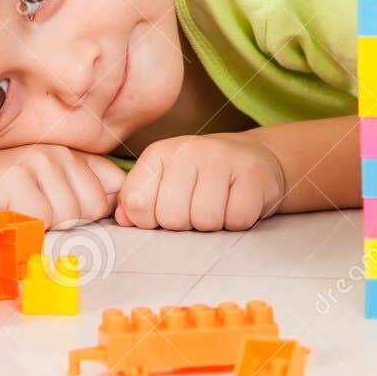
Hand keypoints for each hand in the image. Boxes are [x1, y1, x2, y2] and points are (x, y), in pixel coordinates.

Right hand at [0, 145, 124, 228]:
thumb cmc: (4, 205)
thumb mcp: (49, 199)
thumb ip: (85, 196)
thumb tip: (118, 206)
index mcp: (69, 156)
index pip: (115, 183)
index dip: (100, 211)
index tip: (72, 219)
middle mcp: (57, 151)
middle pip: (95, 205)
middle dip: (71, 224)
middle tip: (37, 217)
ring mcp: (36, 160)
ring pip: (71, 214)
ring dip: (46, 227)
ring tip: (22, 216)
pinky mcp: (17, 176)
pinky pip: (43, 218)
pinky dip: (27, 227)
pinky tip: (10, 215)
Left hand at [114, 133, 285, 231]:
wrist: (254, 159)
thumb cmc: (201, 178)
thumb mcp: (164, 183)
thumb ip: (138, 200)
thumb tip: (122, 219)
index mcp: (159, 153)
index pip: (137, 203)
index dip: (151, 220)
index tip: (166, 210)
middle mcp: (189, 150)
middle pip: (172, 217)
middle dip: (185, 224)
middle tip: (198, 208)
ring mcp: (223, 159)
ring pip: (205, 221)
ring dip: (213, 225)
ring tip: (219, 205)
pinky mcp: (253, 174)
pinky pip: (236, 220)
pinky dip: (238, 222)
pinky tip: (237, 203)